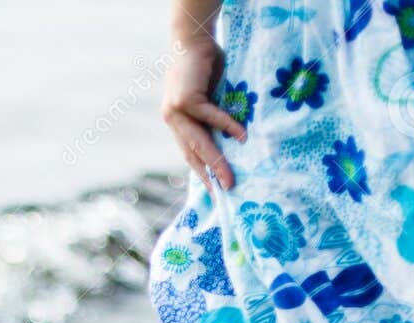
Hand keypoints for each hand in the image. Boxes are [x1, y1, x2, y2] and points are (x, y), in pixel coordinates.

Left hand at [161, 34, 246, 190]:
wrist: (192, 39)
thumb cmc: (205, 67)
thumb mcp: (210, 97)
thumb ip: (214, 118)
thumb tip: (235, 140)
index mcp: (177, 122)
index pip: (189, 153)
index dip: (202, 172)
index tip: (215, 191)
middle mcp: (173, 120)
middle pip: (193, 153)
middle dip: (210, 174)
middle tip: (226, 191)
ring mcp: (176, 111)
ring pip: (199, 142)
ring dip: (216, 161)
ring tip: (230, 177)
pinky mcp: (185, 100)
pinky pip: (210, 118)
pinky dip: (226, 126)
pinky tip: (241, 136)